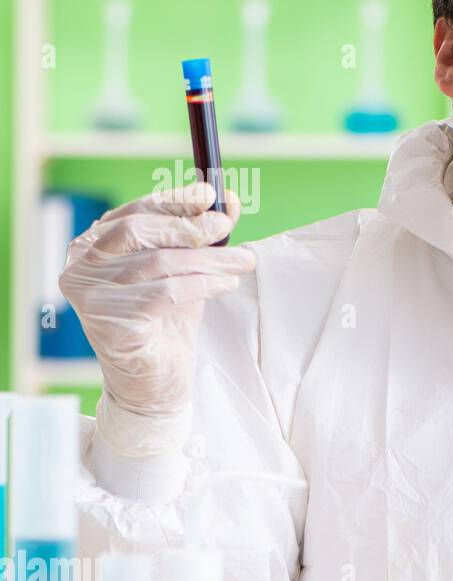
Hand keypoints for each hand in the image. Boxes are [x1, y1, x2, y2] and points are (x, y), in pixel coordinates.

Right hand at [59, 182, 254, 444]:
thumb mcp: (186, 272)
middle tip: (227, 226)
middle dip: (191, 226)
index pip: (131, 213)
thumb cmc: (164, 325)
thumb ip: (201, 238)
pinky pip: (165, 293)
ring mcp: (91, 296)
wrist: (154, 385)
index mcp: (92, 248)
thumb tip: (227, 200)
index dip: (171, 200)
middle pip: (141, 233)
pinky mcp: (110, 323)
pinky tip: (226, 283)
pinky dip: (202, 284)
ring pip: (158, 263)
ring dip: (209, 258)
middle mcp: (82, 268)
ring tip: (243, 260)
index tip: (207, 195)